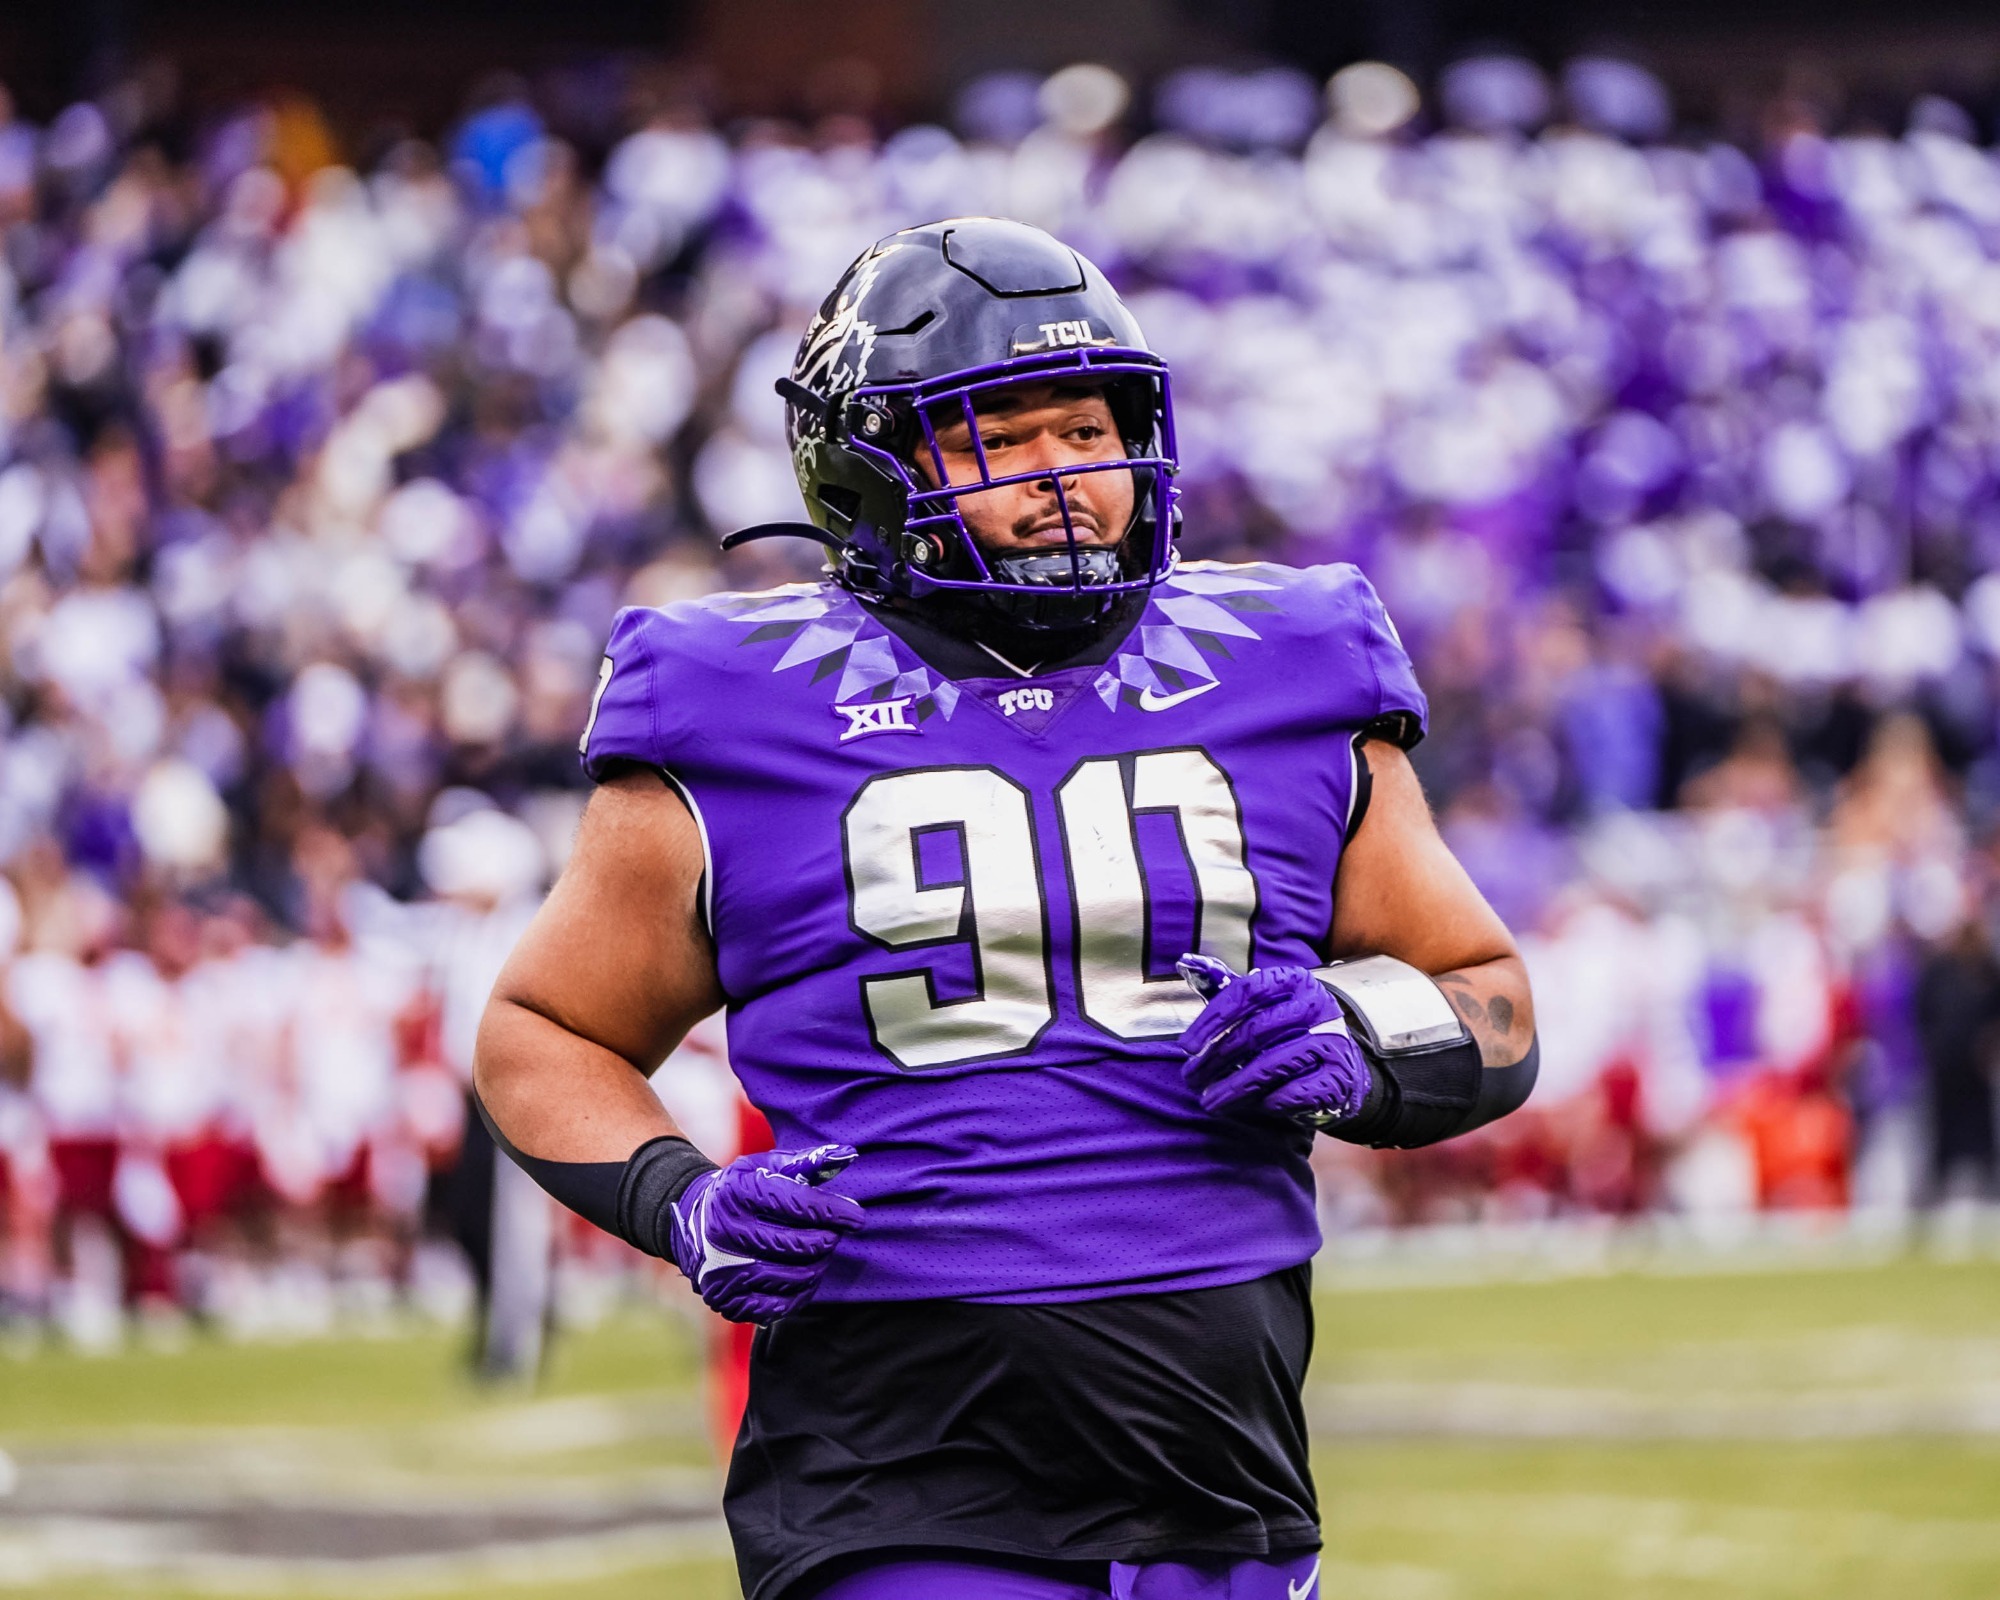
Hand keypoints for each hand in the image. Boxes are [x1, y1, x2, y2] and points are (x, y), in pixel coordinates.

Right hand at [666, 1144, 863, 1322]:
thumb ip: (808, 1162)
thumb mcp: (766, 1167)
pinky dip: (801, 1292)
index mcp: (737, 1193)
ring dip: (818, 1265)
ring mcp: (722, 1269)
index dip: (835, 1211)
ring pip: (793, 1277)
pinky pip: (779, 1306)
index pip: (798, 1204)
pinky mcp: (725, 1299)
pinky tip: (803, 1274)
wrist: (693, 1222)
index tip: (857, 1217)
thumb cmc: (742, 1190)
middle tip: (833, 1235)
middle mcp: (725, 1232)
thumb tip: (848, 1155)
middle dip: (827, 1240)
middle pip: (798, 1245)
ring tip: (818, 1252)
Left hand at [1176, 959, 1372, 1126]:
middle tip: (1193, 1079)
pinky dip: (1267, 1102)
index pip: (1247, 992)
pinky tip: (1250, 1105)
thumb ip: (1224, 987)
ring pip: (1272, 1065)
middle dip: (1217, 1059)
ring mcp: (1331, 1041)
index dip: (1213, 1020)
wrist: (1338, 1064)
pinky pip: (1294, 1093)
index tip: (1187, 1047)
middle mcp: (1316, 1006)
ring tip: (1211, 1101)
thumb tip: (1186, 964)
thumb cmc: (1287, 1030)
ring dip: (1235, 1087)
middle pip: (1256, 1030)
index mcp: (1295, 980)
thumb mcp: (1261, 1004)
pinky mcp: (1338, 1077)